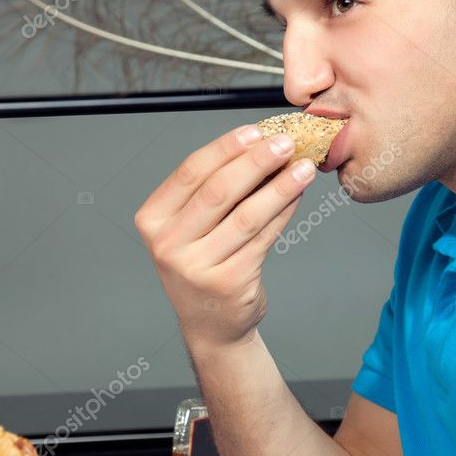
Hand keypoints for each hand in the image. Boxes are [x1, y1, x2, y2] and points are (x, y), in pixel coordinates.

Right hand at [134, 124, 315, 351]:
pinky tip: (297, 196)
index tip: (255, 131)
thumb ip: (213, 189)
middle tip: (286, 143)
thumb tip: (259, 144)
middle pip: (218, 190)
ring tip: (303, 168)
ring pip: (246, 215)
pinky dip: (284, 212)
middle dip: (256, 161)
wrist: (211, 325)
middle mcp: (167, 245)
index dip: (225, 147)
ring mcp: (196, 267)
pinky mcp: (229, 282)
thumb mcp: (191, 228)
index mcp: (152, 221)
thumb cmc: (204, 265)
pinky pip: (263, 237)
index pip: (190, 172)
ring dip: (280, 186)